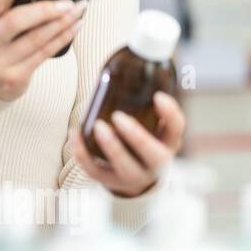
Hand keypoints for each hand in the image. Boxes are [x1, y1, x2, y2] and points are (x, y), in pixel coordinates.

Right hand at [0, 0, 87, 101]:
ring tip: (77, 11)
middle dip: (46, 9)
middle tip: (68, 1)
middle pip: (15, 21)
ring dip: (62, 23)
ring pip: (35, 39)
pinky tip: (72, 28)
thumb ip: (0, 9)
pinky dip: (62, 39)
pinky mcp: (13, 80)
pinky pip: (43, 54)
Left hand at [69, 91, 185, 196]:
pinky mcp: (109, 181)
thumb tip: (118, 68)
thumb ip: (142, 106)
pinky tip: (75, 133)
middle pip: (153, 154)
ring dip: (111, 146)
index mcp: (167, 144)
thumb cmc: (141, 142)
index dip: (170, 114)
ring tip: (97, 126)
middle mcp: (155, 163)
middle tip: (118, 116)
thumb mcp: (151, 127)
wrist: (136, 180)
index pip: (176, 130)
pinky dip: (82, 153)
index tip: (157, 96)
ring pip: (124, 166)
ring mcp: (133, 175)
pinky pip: (94, 170)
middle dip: (136, 136)